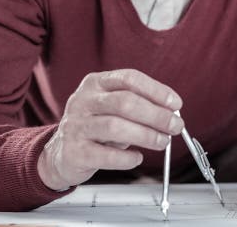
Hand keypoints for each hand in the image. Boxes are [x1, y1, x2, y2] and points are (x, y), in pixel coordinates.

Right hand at [37, 69, 183, 189]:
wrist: (61, 152)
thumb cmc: (96, 126)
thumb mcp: (113, 107)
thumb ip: (138, 105)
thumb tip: (171, 112)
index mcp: (95, 83)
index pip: (129, 78)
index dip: (156, 90)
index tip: (176, 104)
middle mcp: (83, 100)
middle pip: (125, 102)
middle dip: (156, 115)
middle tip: (175, 126)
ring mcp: (76, 126)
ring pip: (115, 127)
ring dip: (146, 135)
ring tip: (162, 142)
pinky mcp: (74, 152)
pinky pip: (106, 155)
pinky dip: (127, 158)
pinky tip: (137, 157)